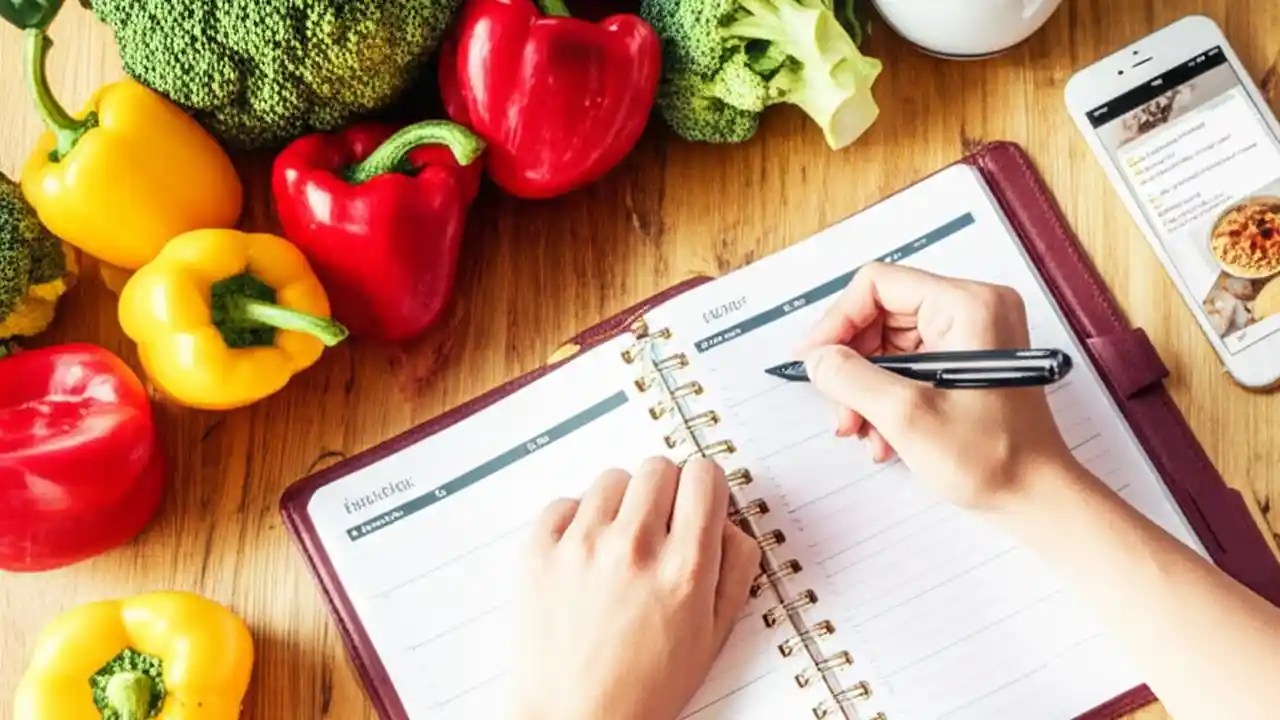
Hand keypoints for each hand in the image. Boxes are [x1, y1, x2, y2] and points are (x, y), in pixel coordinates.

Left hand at [511, 457, 760, 719]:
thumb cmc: (647, 687)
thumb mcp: (715, 634)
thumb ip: (735, 568)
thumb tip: (728, 520)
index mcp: (685, 568)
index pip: (704, 476)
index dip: (706, 488)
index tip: (698, 501)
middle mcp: (634, 548)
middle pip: (659, 467)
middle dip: (666, 492)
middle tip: (660, 526)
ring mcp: (582, 546)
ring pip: (612, 478)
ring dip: (621, 503)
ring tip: (620, 545)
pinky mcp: (540, 551)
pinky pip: (565, 502)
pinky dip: (576, 522)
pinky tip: (586, 557)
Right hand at [796, 262, 1075, 508]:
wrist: (1036, 498)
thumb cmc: (995, 459)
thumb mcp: (907, 416)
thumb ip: (851, 378)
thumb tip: (816, 358)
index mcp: (967, 306)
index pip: (878, 285)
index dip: (837, 321)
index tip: (814, 359)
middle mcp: (972, 310)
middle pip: (879, 315)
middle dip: (851, 365)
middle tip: (839, 408)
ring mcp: (969, 336)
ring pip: (887, 345)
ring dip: (864, 388)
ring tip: (861, 429)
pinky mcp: (963, 361)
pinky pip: (905, 365)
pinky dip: (884, 396)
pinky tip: (882, 434)